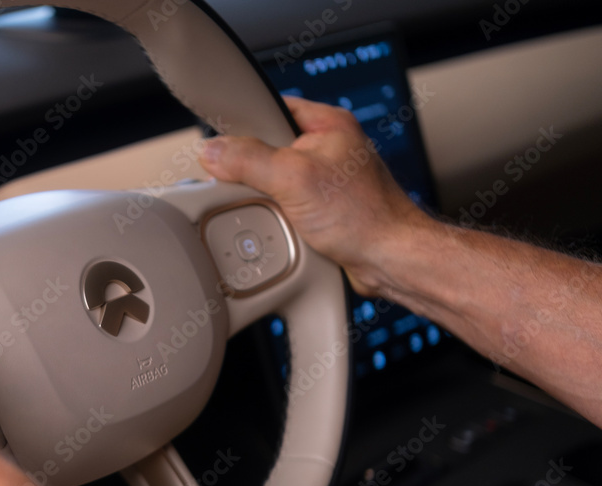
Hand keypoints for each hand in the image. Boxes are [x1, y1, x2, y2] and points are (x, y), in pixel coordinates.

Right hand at [200, 96, 429, 294]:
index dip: (245, 125)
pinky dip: (279, 218)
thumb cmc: (364, 215)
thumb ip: (249, 160)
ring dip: (266, 199)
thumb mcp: (295, 178)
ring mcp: (326, 180)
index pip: (272, 108)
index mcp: (328, 123)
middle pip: (268, 149)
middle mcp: (329, 148)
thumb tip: (213, 151)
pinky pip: (286, 206)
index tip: (224, 143)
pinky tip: (284, 227)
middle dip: (253, 170)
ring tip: (275, 210)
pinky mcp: (323, 209)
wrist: (390, 260)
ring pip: (275, 182)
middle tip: (253, 185)